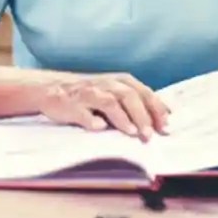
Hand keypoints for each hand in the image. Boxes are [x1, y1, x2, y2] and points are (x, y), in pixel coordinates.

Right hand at [40, 73, 169, 140]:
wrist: (50, 88)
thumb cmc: (89, 94)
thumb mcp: (114, 92)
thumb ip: (136, 101)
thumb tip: (165, 116)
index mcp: (120, 81)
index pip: (144, 93)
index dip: (157, 109)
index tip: (166, 127)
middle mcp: (106, 84)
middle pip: (129, 96)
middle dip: (142, 116)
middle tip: (150, 135)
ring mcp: (88, 94)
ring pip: (109, 102)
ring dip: (122, 118)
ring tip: (132, 132)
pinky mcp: (71, 105)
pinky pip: (83, 112)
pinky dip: (92, 119)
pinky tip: (99, 128)